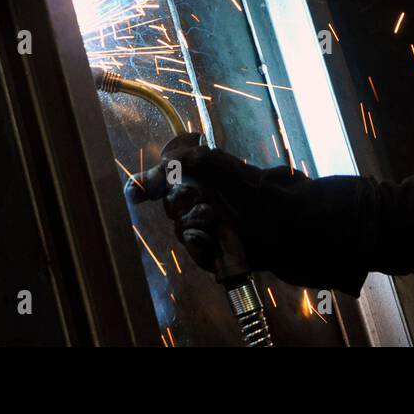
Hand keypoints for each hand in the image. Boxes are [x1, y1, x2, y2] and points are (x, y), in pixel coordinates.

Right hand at [125, 132, 270, 274]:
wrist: (276, 221)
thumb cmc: (244, 187)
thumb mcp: (209, 162)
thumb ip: (176, 161)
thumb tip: (150, 170)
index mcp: (198, 179)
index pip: (162, 183)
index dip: (149, 185)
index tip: (137, 193)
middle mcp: (200, 203)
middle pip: (169, 207)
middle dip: (179, 202)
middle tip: (198, 197)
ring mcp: (207, 228)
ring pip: (180, 230)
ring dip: (194, 222)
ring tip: (214, 218)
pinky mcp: (215, 252)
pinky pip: (194, 251)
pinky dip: (200, 246)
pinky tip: (212, 238)